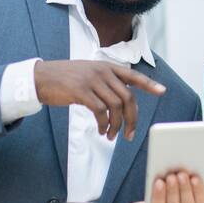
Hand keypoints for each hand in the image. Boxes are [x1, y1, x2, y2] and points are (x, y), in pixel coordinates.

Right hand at [33, 60, 165, 140]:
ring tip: (110, 135)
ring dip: (116, 125)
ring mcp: (92, 80)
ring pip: (115, 106)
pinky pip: (100, 111)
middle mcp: (102, 71)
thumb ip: (105, 81)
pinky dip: (103, 124)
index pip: (133, 75)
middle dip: (132, 118)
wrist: (41, 78)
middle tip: (129, 134)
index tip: (162, 92)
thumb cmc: (64, 78)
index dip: (149, 84)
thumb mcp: (88, 73)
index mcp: (106, 66)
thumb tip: (121, 99)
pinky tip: (100, 130)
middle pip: (128, 97)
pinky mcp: (81, 91)